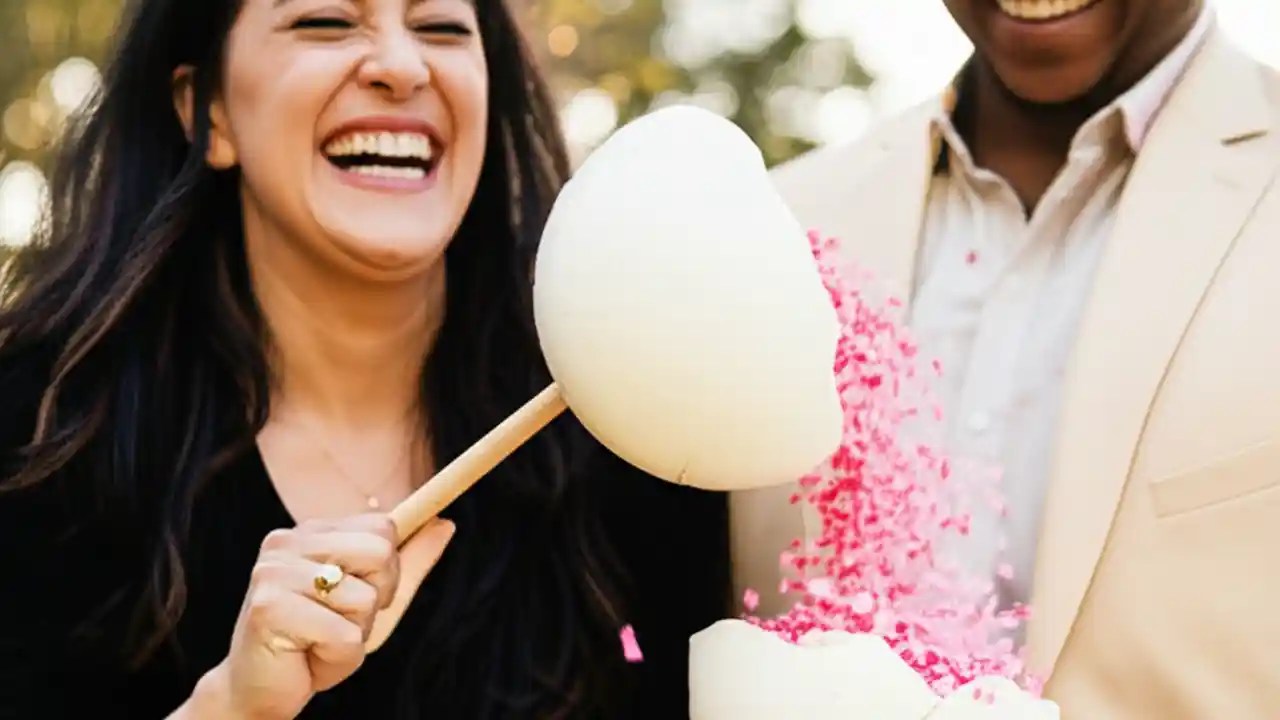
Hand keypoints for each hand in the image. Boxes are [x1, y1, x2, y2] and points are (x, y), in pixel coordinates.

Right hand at [195, 514, 454, 719]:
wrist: (261, 694)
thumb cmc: (317, 643)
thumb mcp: (373, 599)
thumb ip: (409, 562)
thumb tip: (445, 523)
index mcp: (309, 532)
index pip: (383, 526)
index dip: (388, 570)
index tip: (360, 594)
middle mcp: (286, 543)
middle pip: (380, 552)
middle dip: (376, 599)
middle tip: (340, 622)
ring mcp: (273, 573)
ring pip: (365, 598)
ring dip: (355, 634)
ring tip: (320, 642)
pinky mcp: (269, 609)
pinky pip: (344, 636)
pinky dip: (339, 659)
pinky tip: (308, 659)